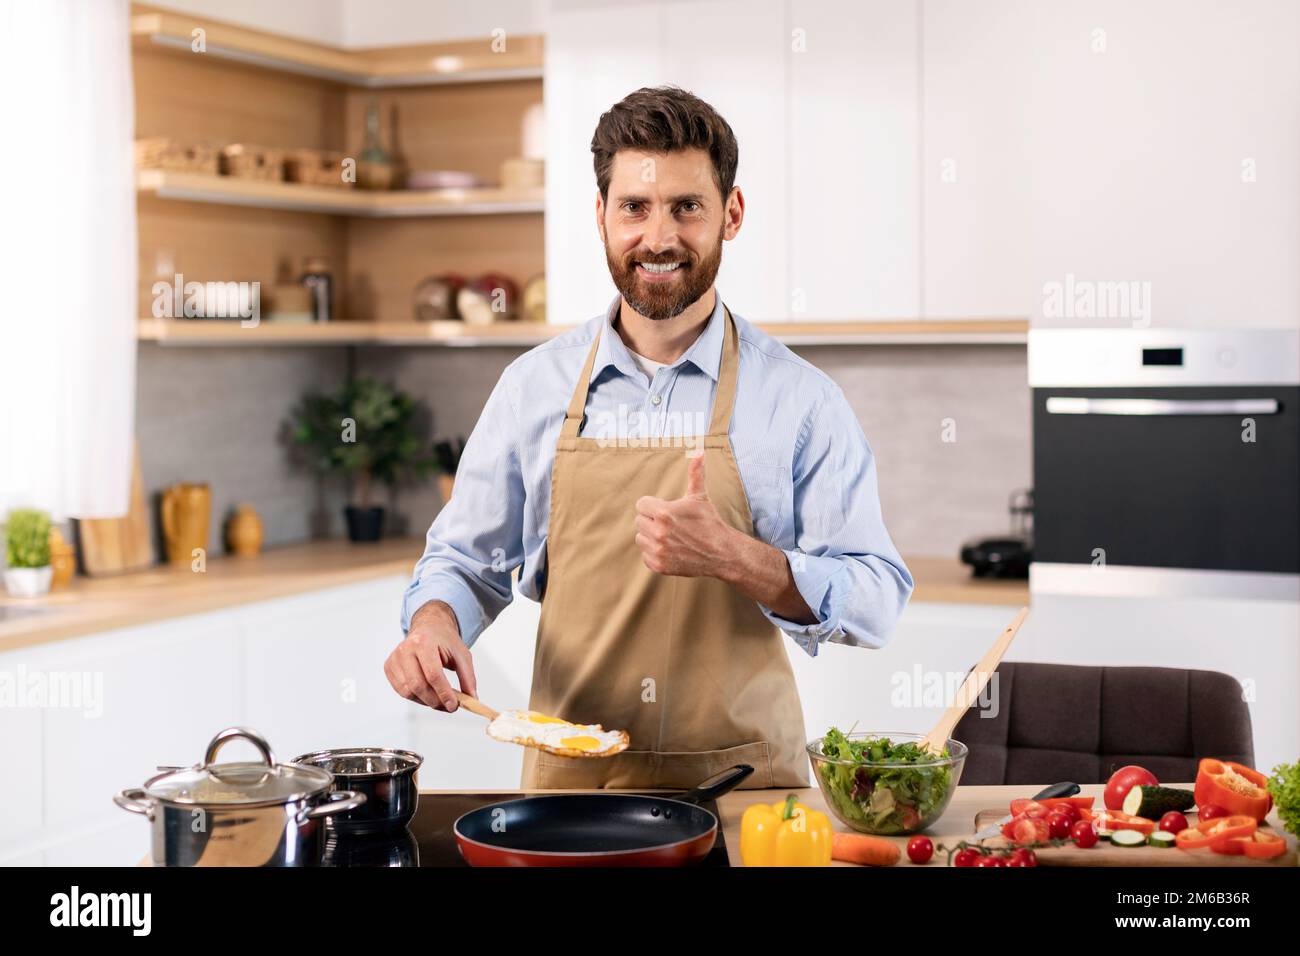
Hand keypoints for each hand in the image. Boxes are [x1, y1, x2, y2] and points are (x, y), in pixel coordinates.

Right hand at [384, 600, 477, 711]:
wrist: (429, 627)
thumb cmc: (444, 641)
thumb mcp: (462, 655)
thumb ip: (468, 678)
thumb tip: (471, 700)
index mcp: (424, 642)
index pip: (433, 674)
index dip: (444, 694)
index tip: (454, 706)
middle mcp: (405, 649)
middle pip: (418, 686)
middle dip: (435, 701)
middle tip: (448, 706)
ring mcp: (395, 658)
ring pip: (408, 691)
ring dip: (425, 701)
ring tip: (439, 699)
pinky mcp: (389, 667)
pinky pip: (401, 690)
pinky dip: (415, 697)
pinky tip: (427, 693)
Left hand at [634, 451, 737, 576]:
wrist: (721, 553)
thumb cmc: (709, 522)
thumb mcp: (700, 496)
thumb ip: (695, 473)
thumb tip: (699, 451)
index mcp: (665, 512)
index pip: (641, 504)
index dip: (653, 506)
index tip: (665, 510)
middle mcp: (659, 532)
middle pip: (639, 521)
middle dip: (652, 521)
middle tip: (670, 525)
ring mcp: (658, 551)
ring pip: (641, 538)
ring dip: (651, 537)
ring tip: (671, 537)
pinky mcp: (659, 566)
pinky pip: (645, 555)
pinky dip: (655, 554)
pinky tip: (671, 550)